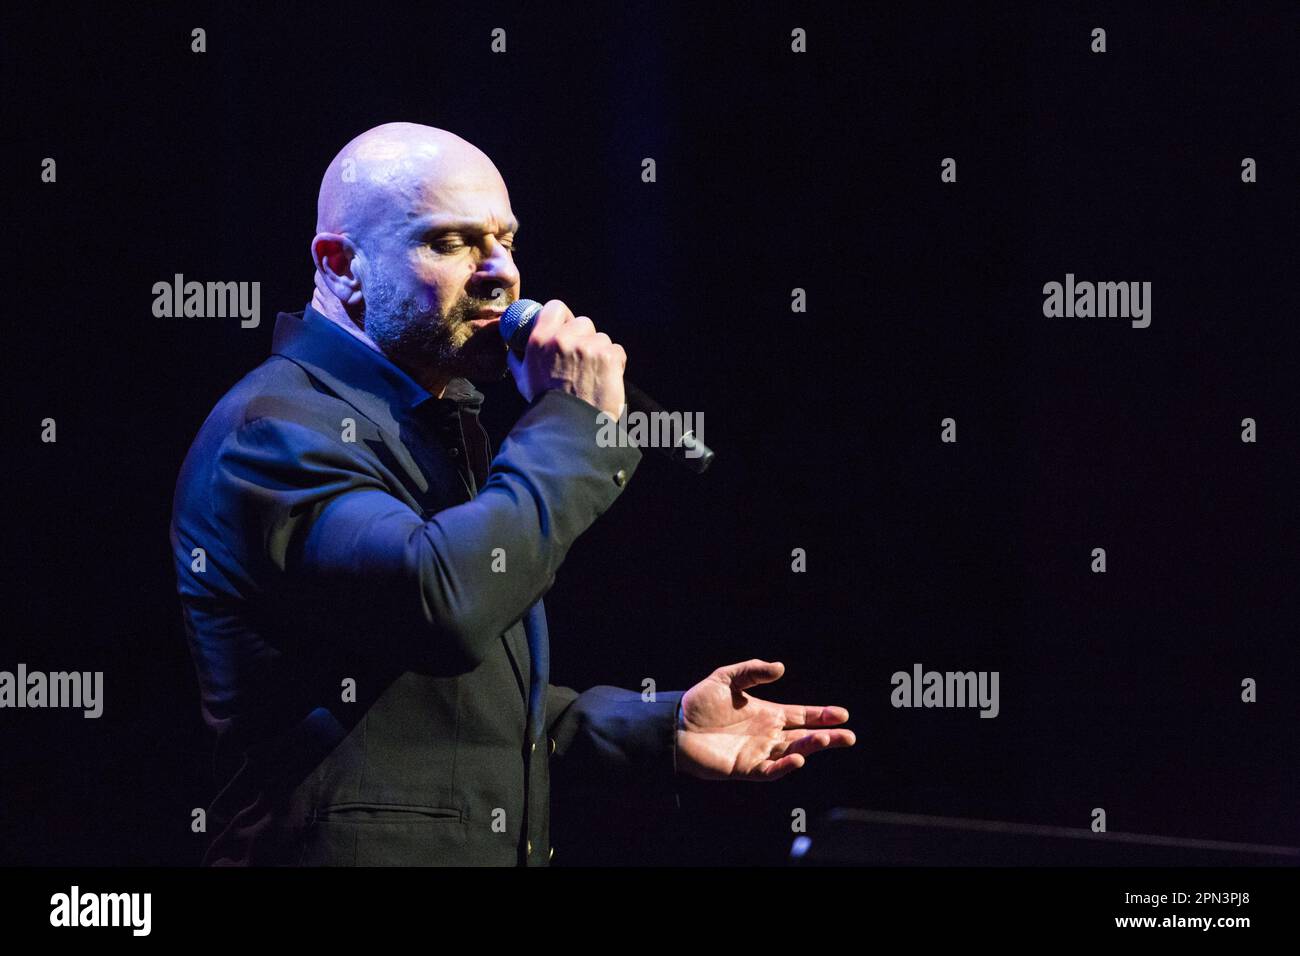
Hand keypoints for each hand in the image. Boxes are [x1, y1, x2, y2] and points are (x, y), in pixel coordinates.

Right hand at [506, 299, 626, 419]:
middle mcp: (564, 339)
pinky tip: (604, 378)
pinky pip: (615, 350)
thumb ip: (517, 359)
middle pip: (582, 322)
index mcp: (540, 340)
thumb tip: (512, 348)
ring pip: (600, 337)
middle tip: (580, 357)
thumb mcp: (523, 380)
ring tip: (592, 373)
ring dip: (598, 350)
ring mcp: (589, 347)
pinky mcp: (609, 356)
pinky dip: (614, 362)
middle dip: (583, 337)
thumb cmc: (546, 405)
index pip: (555, 307)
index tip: (565, 327)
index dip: (563, 316)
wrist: (571, 426)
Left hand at [674, 659, 854, 780]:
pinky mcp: (745, 768)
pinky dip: (785, 765)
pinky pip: (770, 770)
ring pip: (791, 751)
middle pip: (804, 736)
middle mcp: (767, 734)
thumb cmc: (698, 703)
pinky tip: (797, 758)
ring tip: (825, 739)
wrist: (673, 725)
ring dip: (810, 747)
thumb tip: (781, 667)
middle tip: (849, 736)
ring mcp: (758, 752)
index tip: (842, 714)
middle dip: (827, 736)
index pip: (801, 715)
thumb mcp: (726, 678)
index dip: (821, 715)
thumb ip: (752, 672)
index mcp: (767, 714)